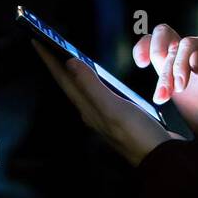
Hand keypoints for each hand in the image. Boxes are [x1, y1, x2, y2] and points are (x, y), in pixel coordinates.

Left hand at [33, 41, 180, 166]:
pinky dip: (91, 79)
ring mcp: (105, 115)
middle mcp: (92, 112)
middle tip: (46, 41)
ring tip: (65, 55)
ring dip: (71, 70)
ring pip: (81, 87)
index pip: (63, 79)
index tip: (36, 38)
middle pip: (68, 82)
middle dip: (56, 62)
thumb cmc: (138, 135)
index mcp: (88, 109)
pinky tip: (97, 77)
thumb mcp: (114, 109)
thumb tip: (70, 62)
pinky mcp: (119, 116)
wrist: (161, 160)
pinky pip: (97, 91)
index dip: (49, 58)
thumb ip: (91, 86)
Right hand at [134, 25, 197, 146]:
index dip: (180, 63)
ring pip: (160, 40)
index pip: (191, 44)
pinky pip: (151, 42)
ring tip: (161, 96)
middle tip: (167, 97)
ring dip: (154, 66)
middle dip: (167, 72)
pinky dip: (143, 49)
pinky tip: (142, 62)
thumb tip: (195, 56)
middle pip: (174, 45)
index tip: (180, 87)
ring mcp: (184, 50)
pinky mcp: (170, 59)